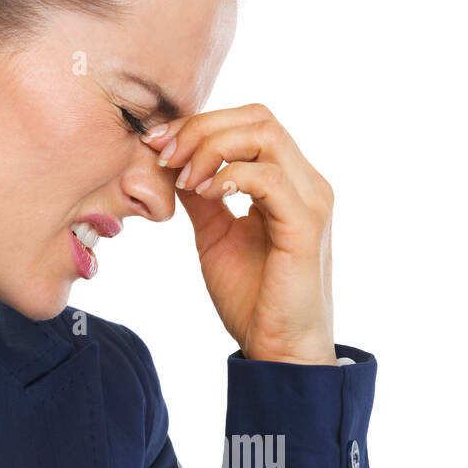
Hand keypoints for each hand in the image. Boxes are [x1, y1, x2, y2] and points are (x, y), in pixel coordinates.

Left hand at [141, 105, 338, 366]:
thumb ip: (201, 196)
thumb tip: (171, 162)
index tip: (157, 144)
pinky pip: (268, 177)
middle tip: (164, 154)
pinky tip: (203, 194)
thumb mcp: (215, 236)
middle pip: (258, 117)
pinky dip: (229, 175)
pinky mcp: (306, 225)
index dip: (201, 123)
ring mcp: (310, 201)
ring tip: (183, 177)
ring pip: (265, 135)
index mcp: (289, 183)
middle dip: (203, 127)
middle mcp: (307, 183)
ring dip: (212, 147)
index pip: (249, 123)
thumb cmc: (252, 300)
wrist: (277, 350)